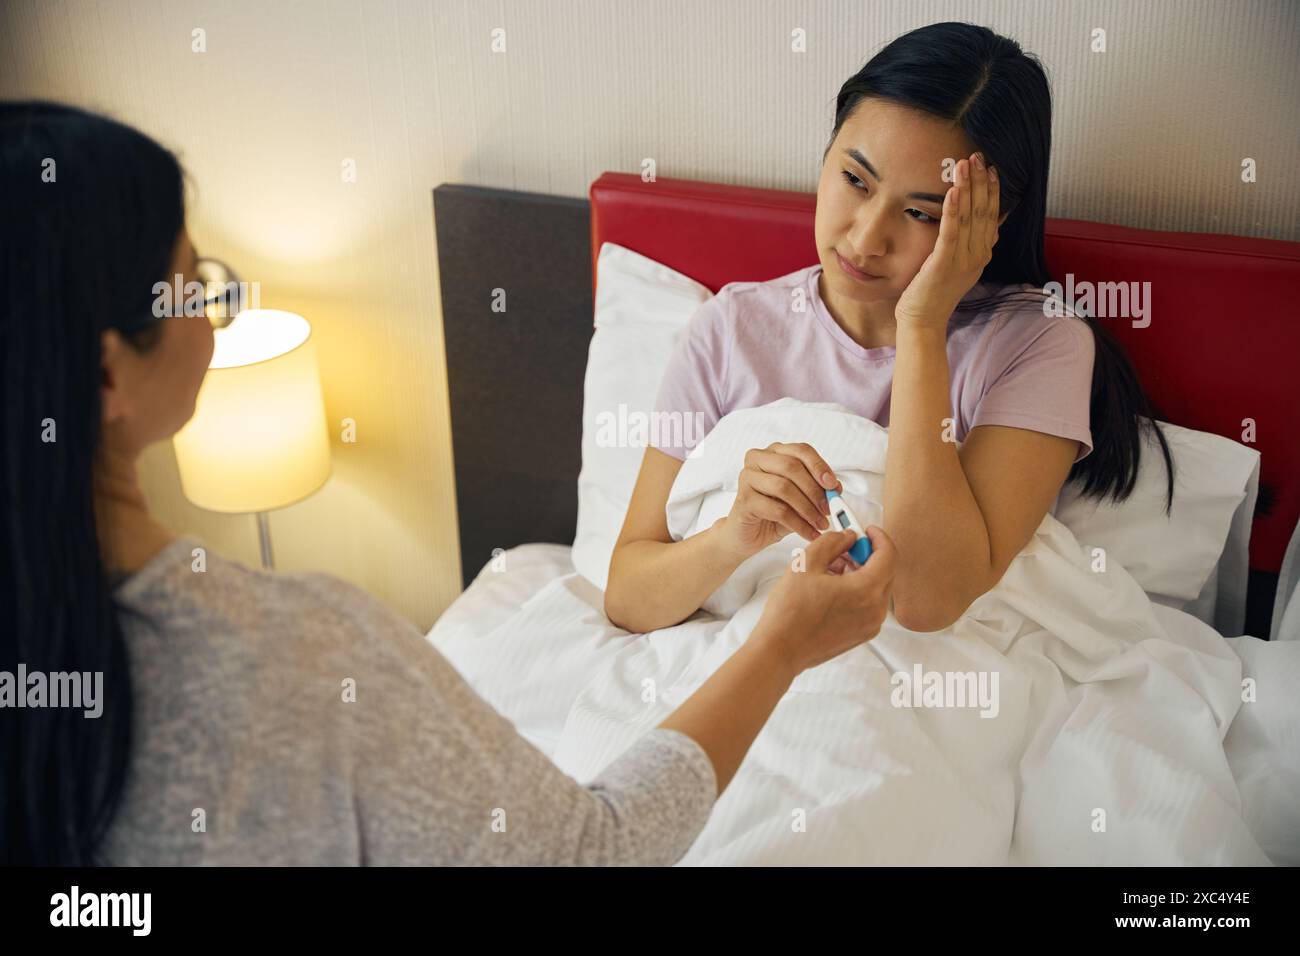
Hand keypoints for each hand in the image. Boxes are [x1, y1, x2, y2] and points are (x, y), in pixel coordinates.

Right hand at [716, 442, 842, 559]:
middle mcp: (757, 460)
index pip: (801, 450)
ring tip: (820, 524)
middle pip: (792, 466)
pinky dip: (798, 524)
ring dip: (808, 509)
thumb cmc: (773, 513)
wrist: (746, 535)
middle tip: (829, 509)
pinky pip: (777, 510)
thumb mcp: (800, 499)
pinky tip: (809, 533)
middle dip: (815, 490)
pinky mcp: (744, 499)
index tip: (833, 485)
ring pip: (784, 487)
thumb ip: (817, 489)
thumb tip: (836, 487)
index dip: (820, 466)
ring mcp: (747, 478)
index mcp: (774, 452)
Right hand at [752, 526, 896, 673]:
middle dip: (865, 554)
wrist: (780, 649)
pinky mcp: (861, 634)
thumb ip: (832, 542)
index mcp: (866, 590)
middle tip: (843, 546)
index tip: (867, 530)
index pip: (888, 555)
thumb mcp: (806, 563)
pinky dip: (856, 590)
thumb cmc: (790, 611)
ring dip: (859, 572)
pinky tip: (830, 587)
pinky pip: (867, 604)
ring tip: (829, 568)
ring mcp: (870, 625)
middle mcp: (875, 610)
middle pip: (884, 571)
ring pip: (875, 588)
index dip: (878, 537)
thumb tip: (847, 536)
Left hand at [894, 152, 1001, 330]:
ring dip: (967, 189)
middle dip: (981, 182)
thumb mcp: (961, 263)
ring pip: (969, 218)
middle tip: (978, 156)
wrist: (924, 320)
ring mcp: (962, 260)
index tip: (990, 167)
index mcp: (982, 252)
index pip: (991, 214)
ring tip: (965, 164)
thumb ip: (976, 240)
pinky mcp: (943, 264)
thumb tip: (995, 220)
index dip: (991, 190)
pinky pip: (950, 234)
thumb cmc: (936, 291)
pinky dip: (952, 212)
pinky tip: (952, 193)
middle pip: (983, 211)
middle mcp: (977, 255)